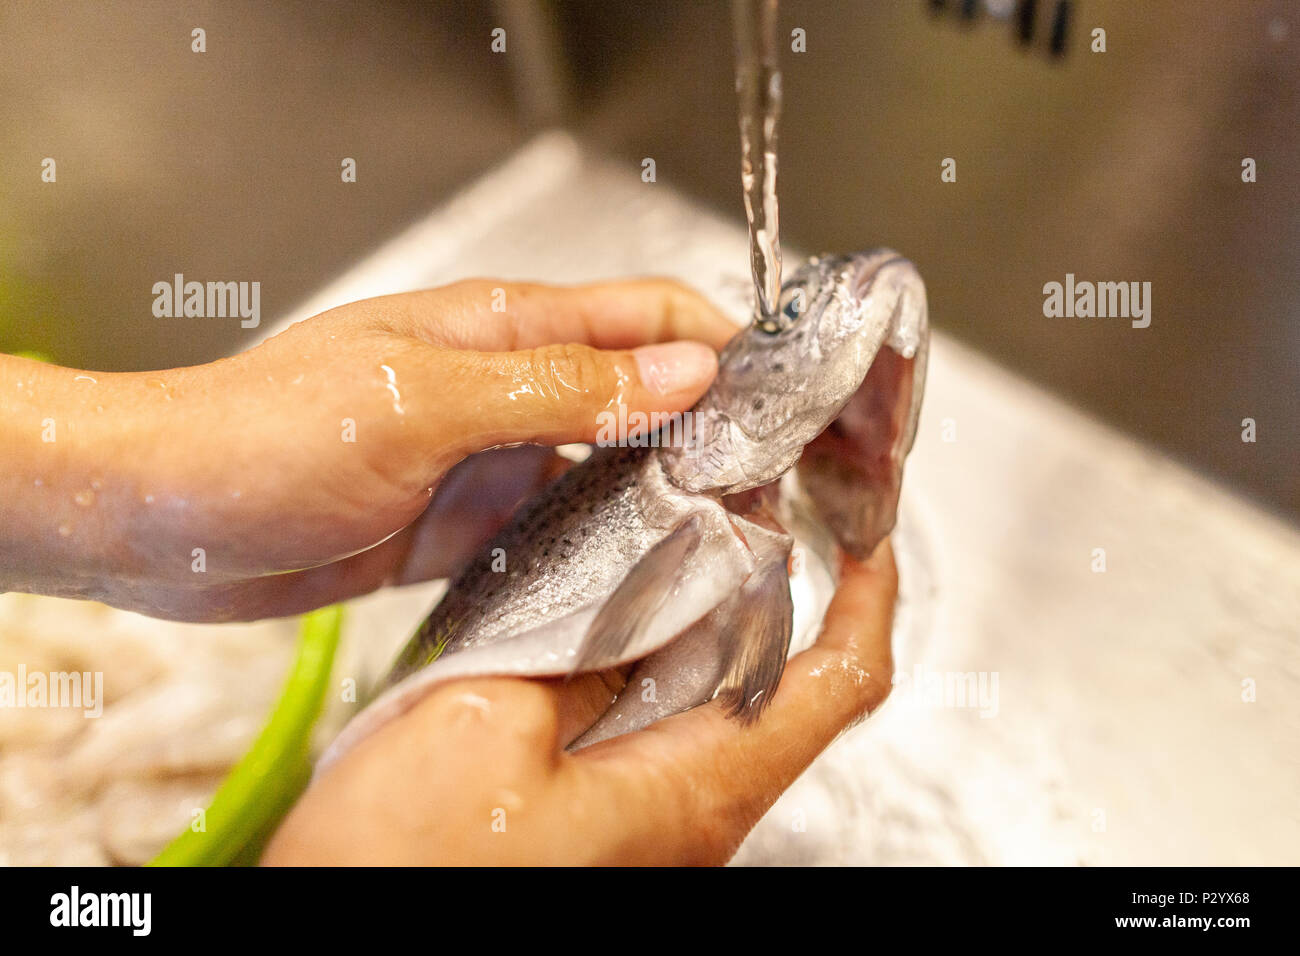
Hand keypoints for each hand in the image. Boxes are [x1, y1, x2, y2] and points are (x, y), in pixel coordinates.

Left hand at [0, 279, 733, 619]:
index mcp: (503, 329)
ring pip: (606, 471)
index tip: (783, 404)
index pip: (646, 313)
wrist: (160, 520)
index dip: (721, 345)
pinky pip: (555, 535)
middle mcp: (509, 389)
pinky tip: (634, 587)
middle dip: (710, 431)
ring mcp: (489, 460)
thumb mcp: (423, 404)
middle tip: (768, 495)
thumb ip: (557, 388)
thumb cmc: (263, 436)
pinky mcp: (465, 527)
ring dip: (661, 499)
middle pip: (640, 394)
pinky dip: (600, 555)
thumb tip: (685, 369)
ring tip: (721, 547)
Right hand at [262, 542, 896, 865]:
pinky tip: (585, 624)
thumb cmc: (407, 871)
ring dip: (693, 625)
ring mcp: (643, 828)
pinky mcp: (593, 829)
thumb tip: (633, 601)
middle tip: (735, 512)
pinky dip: (637, 666)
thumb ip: (573, 652)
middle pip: (775, 691)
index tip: (866, 536)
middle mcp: (688, 818)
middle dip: (768, 593)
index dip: (870, 599)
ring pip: (706, 710)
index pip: (838, 685)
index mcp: (694, 792)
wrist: (339, 930)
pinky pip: (645, 735)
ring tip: (655, 547)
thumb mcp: (486, 728)